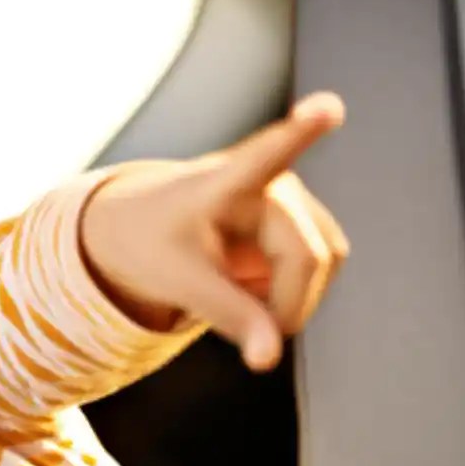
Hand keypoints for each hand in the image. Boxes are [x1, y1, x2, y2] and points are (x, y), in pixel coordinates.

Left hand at [79, 92, 349, 371]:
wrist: (138, 229)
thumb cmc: (149, 243)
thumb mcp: (176, 280)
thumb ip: (226, 316)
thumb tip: (269, 358)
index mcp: (228, 181)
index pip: (270, 154)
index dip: (303, 131)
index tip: (326, 107)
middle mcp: (271, 182)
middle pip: (312, 256)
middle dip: (286, 303)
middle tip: (247, 333)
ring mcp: (293, 201)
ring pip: (324, 264)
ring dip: (288, 298)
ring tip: (235, 296)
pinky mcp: (301, 222)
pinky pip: (314, 273)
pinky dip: (284, 295)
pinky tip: (246, 286)